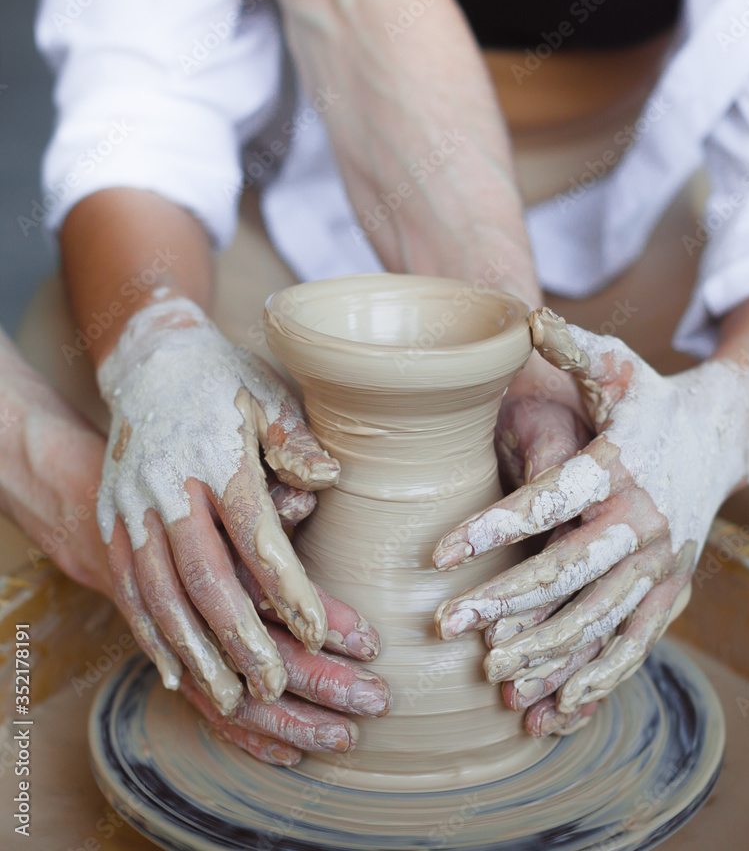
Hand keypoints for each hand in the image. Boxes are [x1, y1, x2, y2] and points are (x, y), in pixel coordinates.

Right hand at [0, 325, 389, 763]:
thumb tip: (328, 482)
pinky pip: (128, 586)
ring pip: (158, 593)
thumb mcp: (271, 396)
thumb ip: (297, 443)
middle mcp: (168, 489)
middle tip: (274, 685)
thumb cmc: (226, 381)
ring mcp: (133, 506)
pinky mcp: (114, 518)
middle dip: (239, 638)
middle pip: (203, 576)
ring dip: (193, 650)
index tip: (320, 633)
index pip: (256, 535)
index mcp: (216, 459)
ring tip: (227, 696)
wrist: (151, 360)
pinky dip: (149, 632)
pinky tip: (174, 668)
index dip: (288, 588)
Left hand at [434, 309, 748, 733]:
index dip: (494, 527)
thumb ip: (571, 346)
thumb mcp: (615, 367)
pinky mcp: (673, 592)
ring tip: (494, 676)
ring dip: (547, 652)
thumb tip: (522, 313)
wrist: (722, 435)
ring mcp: (664, 564)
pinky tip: (556, 709)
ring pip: (602, 619)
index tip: (439, 554)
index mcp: (622, 465)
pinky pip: (635, 645)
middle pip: (570, 571)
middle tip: (447, 626)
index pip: (550, 500)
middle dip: (507, 602)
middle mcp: (646, 520)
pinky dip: (598, 679)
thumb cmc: (650, 399)